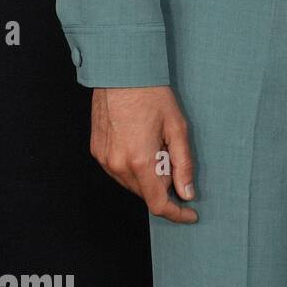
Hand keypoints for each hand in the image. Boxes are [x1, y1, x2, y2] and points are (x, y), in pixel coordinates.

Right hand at [90, 86, 197, 222]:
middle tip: (172, 155)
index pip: (158, 203)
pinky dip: (132, 166)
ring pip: (131, 183)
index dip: (176, 213)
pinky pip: (118, 170)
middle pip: (145, 192)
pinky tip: (140, 142)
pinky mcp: (96, 151)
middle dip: (163, 183)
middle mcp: (118, 165)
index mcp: (140, 161)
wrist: (121, 72)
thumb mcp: (177, 127)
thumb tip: (187, 193)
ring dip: (147, 175)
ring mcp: (104, 159)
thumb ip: (183, 164)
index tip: (190, 214)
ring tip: (155, 143)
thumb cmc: (152, 94)